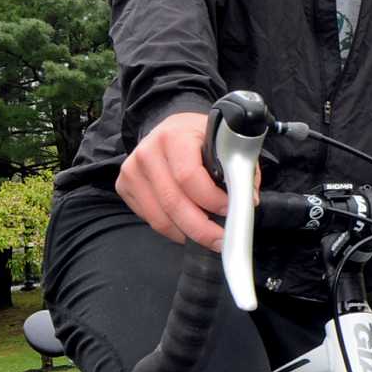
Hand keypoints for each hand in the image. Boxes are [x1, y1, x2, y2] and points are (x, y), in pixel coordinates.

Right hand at [117, 111, 254, 250]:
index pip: (189, 176)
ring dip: (187, 233)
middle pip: (172, 202)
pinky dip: (172, 229)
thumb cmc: (200, 139)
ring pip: (160, 217)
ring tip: (208, 236)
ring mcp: (132, 170)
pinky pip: (150, 219)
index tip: (230, 211)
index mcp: (174, 136)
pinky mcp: (124, 186)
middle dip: (201, 228)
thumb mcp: (224, 143)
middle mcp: (148, 152)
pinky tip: (187, 226)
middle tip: (221, 240)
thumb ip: (238, 170)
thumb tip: (247, 201)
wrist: (172, 130)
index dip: (211, 199)